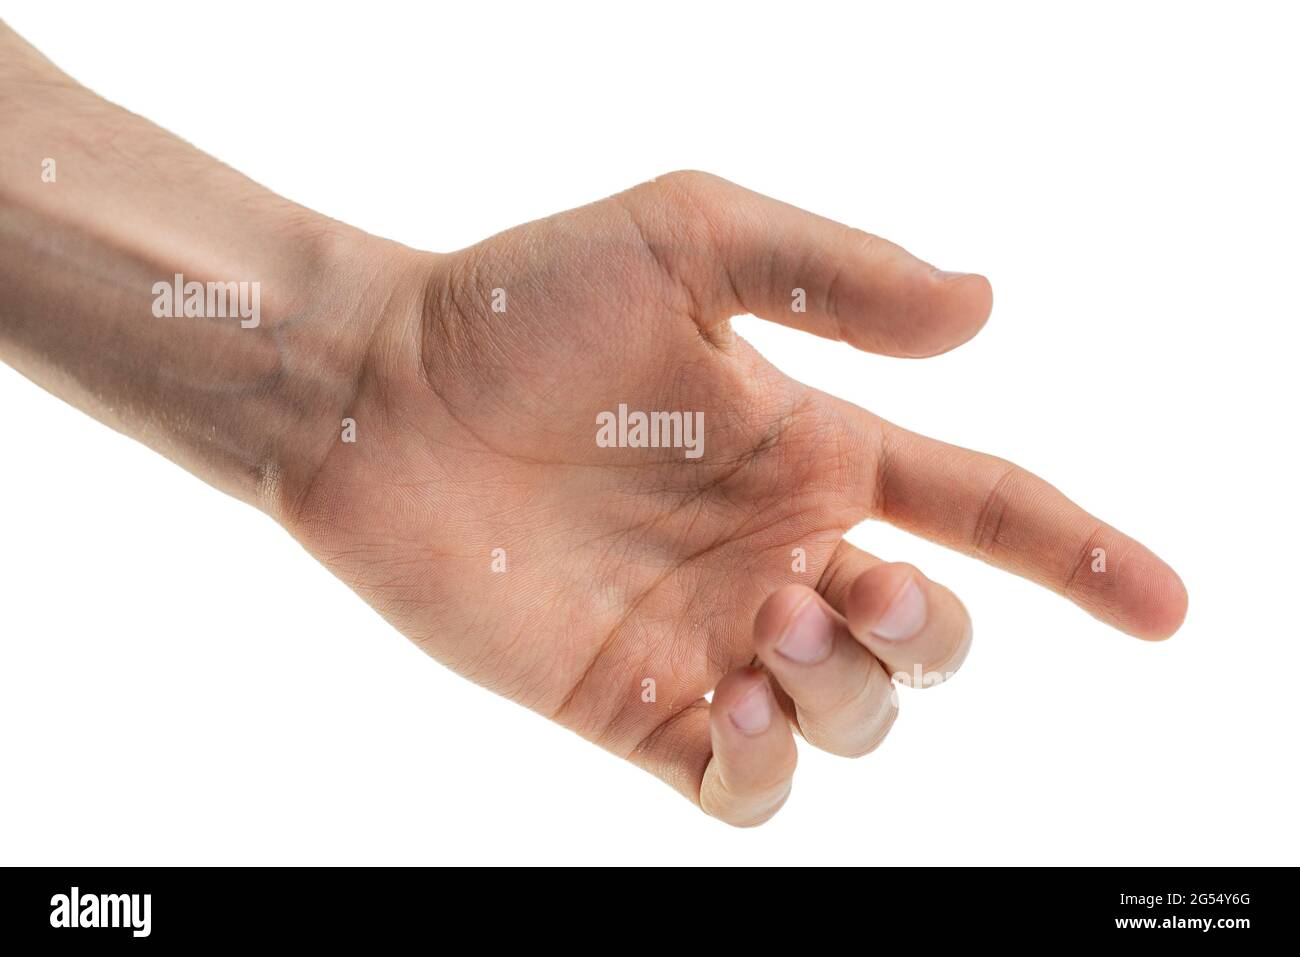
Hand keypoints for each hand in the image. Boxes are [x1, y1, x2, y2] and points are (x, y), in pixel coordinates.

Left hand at [285, 171, 1187, 825]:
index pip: (983, 514)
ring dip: (848, 691)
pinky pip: (746, 788)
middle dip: (929, 636)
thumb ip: (836, 274)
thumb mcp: (691, 242)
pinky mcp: (630, 705)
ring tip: (764, 626)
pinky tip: (726, 700)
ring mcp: (708, 636)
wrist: (376, 393)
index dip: (1083, 557)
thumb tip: (987, 305)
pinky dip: (768, 767)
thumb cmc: (520, 306)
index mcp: (812, 452)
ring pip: (854, 721)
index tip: (1167, 607)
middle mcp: (777, 551)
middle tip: (837, 585)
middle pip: (931, 642)